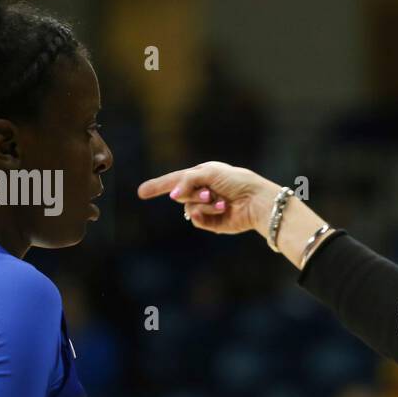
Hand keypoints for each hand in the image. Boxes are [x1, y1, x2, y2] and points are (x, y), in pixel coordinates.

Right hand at [137, 162, 281, 235]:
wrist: (257, 200)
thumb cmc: (236, 181)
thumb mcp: (208, 173)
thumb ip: (186, 181)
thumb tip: (173, 197)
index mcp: (202, 175)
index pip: (175, 180)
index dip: (158, 186)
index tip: (140, 192)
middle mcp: (203, 191)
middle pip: (181, 195)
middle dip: (193, 193)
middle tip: (210, 193)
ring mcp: (208, 208)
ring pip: (189, 208)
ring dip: (203, 204)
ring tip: (220, 201)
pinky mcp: (214, 223)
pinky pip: (197, 220)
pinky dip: (205, 215)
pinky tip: (221, 209)